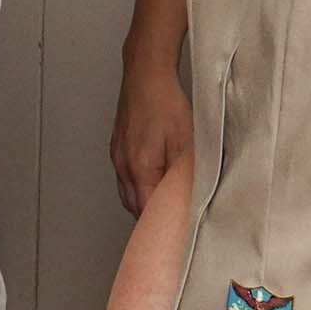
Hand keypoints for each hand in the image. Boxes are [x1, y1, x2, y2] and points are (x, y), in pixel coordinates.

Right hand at [110, 58, 192, 219]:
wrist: (145, 75)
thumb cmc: (165, 103)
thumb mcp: (186, 142)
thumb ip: (187, 174)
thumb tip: (193, 197)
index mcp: (139, 169)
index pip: (146, 211)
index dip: (160, 226)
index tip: (174, 234)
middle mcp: (123, 167)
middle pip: (133, 206)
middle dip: (151, 219)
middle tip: (171, 225)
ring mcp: (117, 157)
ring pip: (127, 193)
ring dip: (144, 202)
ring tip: (164, 206)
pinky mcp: (118, 148)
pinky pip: (125, 177)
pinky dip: (138, 186)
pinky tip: (154, 180)